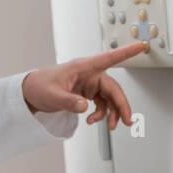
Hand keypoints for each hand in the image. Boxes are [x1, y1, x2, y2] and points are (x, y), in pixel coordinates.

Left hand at [21, 42, 147, 130]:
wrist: (32, 92)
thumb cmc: (40, 85)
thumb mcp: (53, 95)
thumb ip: (69, 101)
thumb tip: (84, 107)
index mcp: (83, 67)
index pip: (109, 58)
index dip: (126, 52)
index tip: (141, 46)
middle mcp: (90, 74)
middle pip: (113, 88)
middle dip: (121, 105)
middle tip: (126, 120)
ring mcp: (90, 84)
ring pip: (110, 98)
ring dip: (113, 112)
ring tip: (111, 126)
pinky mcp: (88, 92)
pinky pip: (102, 103)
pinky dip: (102, 114)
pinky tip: (94, 120)